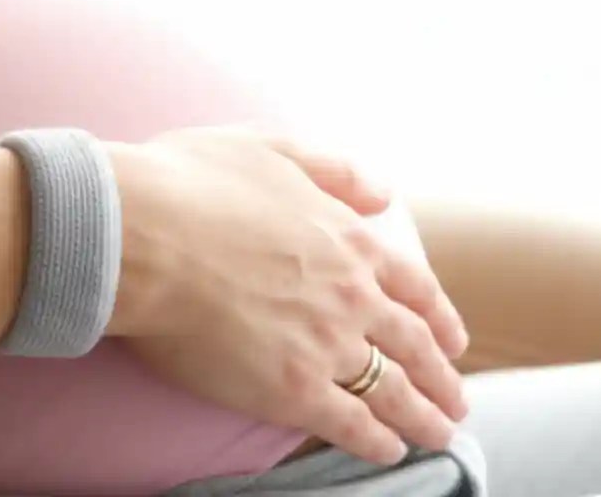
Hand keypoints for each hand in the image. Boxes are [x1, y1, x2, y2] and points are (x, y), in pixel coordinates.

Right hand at [106, 127, 467, 464]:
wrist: (144, 234)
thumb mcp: (271, 148)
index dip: (439, 319)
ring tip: (438, 435)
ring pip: (392, 390)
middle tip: (456, 402)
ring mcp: (327, 345)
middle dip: (440, 378)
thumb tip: (383, 195)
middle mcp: (352, 296)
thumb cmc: (190, 183)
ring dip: (423, 417)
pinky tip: (388, 451)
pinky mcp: (291, 389)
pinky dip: (376, 441)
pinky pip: (349, 423)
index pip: (413, 288)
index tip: (454, 342)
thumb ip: (333, 171)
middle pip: (414, 345)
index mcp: (349, 240)